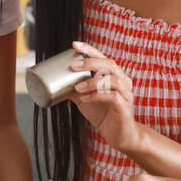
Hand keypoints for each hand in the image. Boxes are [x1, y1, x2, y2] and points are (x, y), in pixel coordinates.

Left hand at [66, 40, 141, 154]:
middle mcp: (123, 81)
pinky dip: (96, 96)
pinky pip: (112, 97)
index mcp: (114, 75)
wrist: (119, 135)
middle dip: (91, 63)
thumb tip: (54, 83)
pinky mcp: (125, 107)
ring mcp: (126, 94)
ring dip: (92, 81)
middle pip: (109, 64)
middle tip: (73, 66)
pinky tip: (84, 99)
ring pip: (112, 80)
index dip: (89, 50)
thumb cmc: (103, 114)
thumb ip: (74, 90)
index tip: (74, 45)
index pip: (103, 57)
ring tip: (77, 87)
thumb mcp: (85, 99)